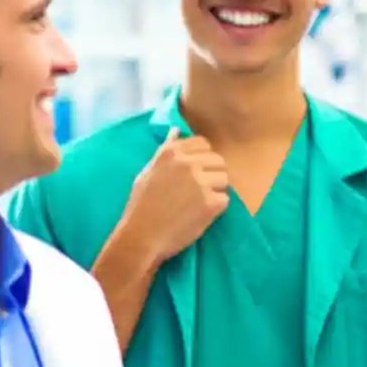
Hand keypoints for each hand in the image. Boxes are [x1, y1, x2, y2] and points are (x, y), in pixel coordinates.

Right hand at [119, 127, 228, 262]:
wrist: (142, 236)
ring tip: (198, 203)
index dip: (202, 158)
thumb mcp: (148, 171)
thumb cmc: (141, 206)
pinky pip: (225, 199)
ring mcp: (201, 182)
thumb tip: (177, 130)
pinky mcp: (211, 203)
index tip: (195, 172)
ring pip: (224, 179)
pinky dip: (216, 208)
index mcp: (171, 153)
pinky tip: (200, 214)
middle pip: (218, 161)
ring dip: (216, 190)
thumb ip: (166, 150)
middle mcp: (187, 163)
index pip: (203, 144)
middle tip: (198, 191)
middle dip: (212, 174)